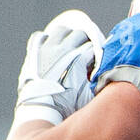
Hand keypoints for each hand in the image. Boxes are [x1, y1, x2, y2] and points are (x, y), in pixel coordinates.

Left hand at [15, 9, 105, 125]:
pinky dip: (48, 39)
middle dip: (86, 42)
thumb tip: (105, 71)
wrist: (41, 108)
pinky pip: (40, 36)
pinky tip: (51, 46)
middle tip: (86, 52)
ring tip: (70, 45)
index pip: (93, 46)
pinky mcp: (34, 52)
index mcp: (78, 58)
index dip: (97, 54)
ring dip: (68, 36)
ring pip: (61, 31)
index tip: (96, 62)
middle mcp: (62, 49)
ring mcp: (46, 48)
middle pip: (80, 34)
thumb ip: (98, 79)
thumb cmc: (67, 104)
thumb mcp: (89, 93)